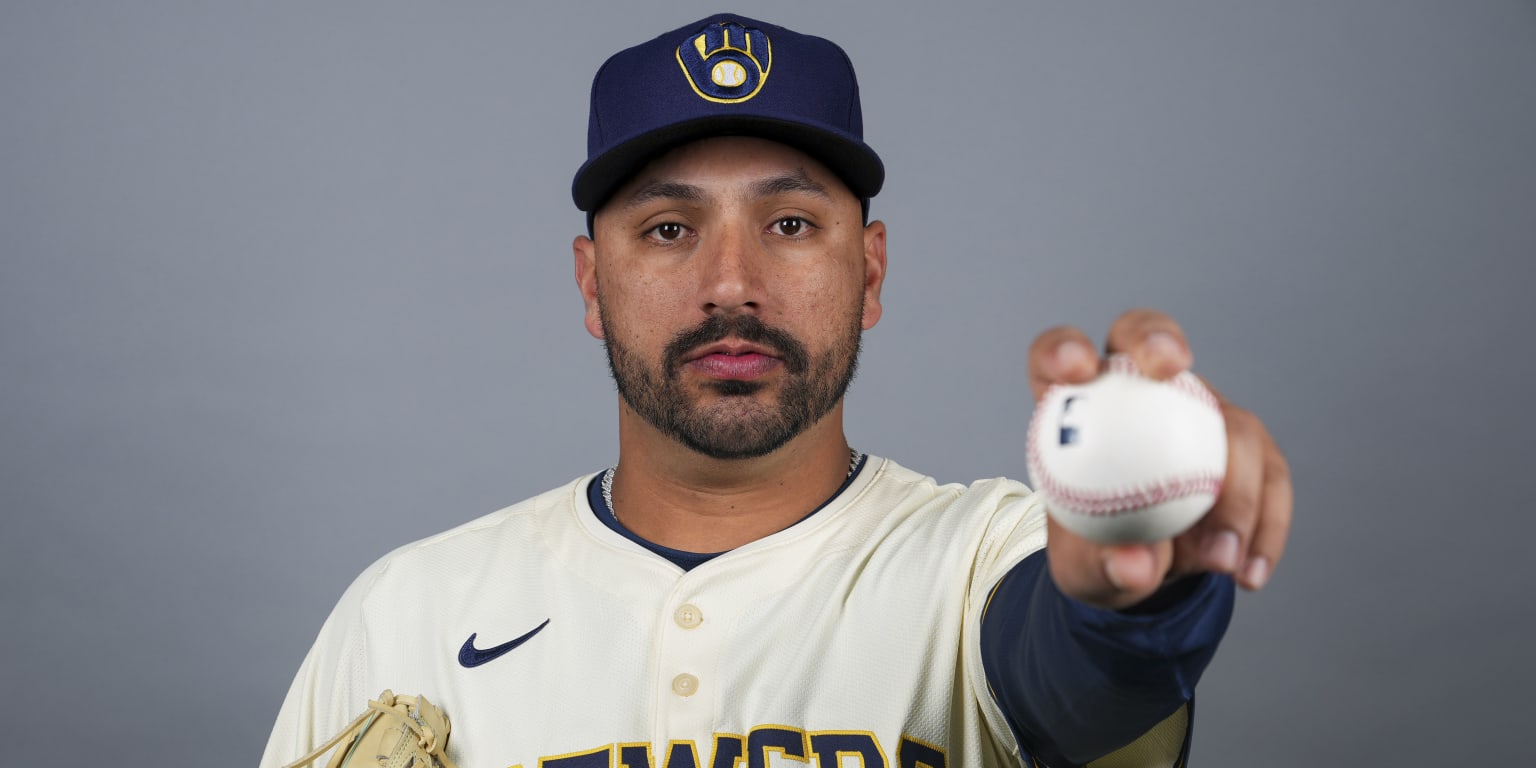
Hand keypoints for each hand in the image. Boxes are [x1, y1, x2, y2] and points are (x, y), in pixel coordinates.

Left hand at [1028, 309, 1292, 609]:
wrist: (1144, 567)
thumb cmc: (1098, 555)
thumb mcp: (1086, 573)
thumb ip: (1101, 566)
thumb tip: (1136, 568)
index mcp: (1074, 406)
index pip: (1057, 356)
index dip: (1064, 350)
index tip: (1078, 370)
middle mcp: (1136, 389)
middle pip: (1142, 338)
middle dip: (1158, 339)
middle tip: (1171, 368)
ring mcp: (1196, 408)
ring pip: (1229, 420)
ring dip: (1234, 491)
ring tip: (1217, 561)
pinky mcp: (1245, 443)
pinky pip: (1268, 475)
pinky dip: (1263, 524)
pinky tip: (1249, 572)